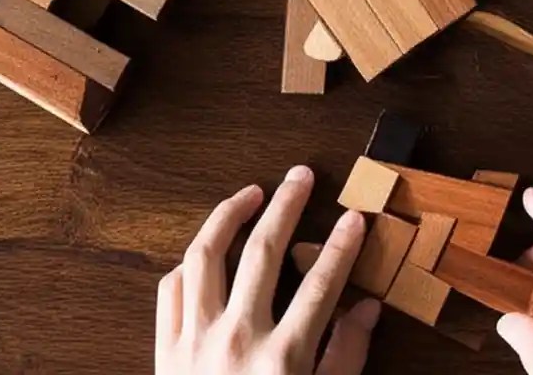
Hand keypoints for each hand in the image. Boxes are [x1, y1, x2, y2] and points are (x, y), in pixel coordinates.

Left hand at [156, 166, 381, 374]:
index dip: (343, 246)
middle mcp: (236, 340)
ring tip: (250, 194)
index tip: (356, 218)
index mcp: (282, 359)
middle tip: (302, 175)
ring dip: (227, 216)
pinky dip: (190, 264)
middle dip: (287, 205)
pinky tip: (208, 252)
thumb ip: (346, 357)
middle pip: (262, 252)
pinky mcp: (165, 351)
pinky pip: (171, 290)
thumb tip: (367, 309)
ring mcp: (194, 342)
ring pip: (205, 257)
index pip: (321, 284)